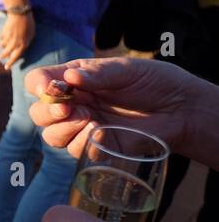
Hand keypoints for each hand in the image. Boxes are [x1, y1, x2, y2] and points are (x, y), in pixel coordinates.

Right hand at [0, 12, 34, 69]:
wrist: (20, 13)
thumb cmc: (29, 24)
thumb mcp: (31, 35)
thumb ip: (26, 43)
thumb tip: (22, 49)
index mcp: (22, 45)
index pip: (15, 57)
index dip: (10, 63)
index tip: (6, 68)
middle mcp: (13, 43)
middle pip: (6, 53)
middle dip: (3, 56)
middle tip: (1, 57)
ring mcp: (7, 38)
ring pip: (2, 45)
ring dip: (3, 47)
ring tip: (3, 46)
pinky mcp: (3, 32)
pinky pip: (1, 38)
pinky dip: (2, 39)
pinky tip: (3, 38)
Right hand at [25, 56, 198, 159]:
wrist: (183, 109)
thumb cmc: (155, 82)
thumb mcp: (126, 70)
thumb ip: (97, 74)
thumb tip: (69, 79)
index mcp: (74, 80)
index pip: (39, 81)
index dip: (38, 85)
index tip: (49, 88)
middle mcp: (74, 103)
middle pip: (39, 113)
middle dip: (47, 112)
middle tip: (66, 108)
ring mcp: (83, 127)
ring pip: (51, 136)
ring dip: (63, 129)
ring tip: (90, 119)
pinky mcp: (97, 147)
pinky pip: (75, 151)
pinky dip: (83, 143)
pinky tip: (101, 132)